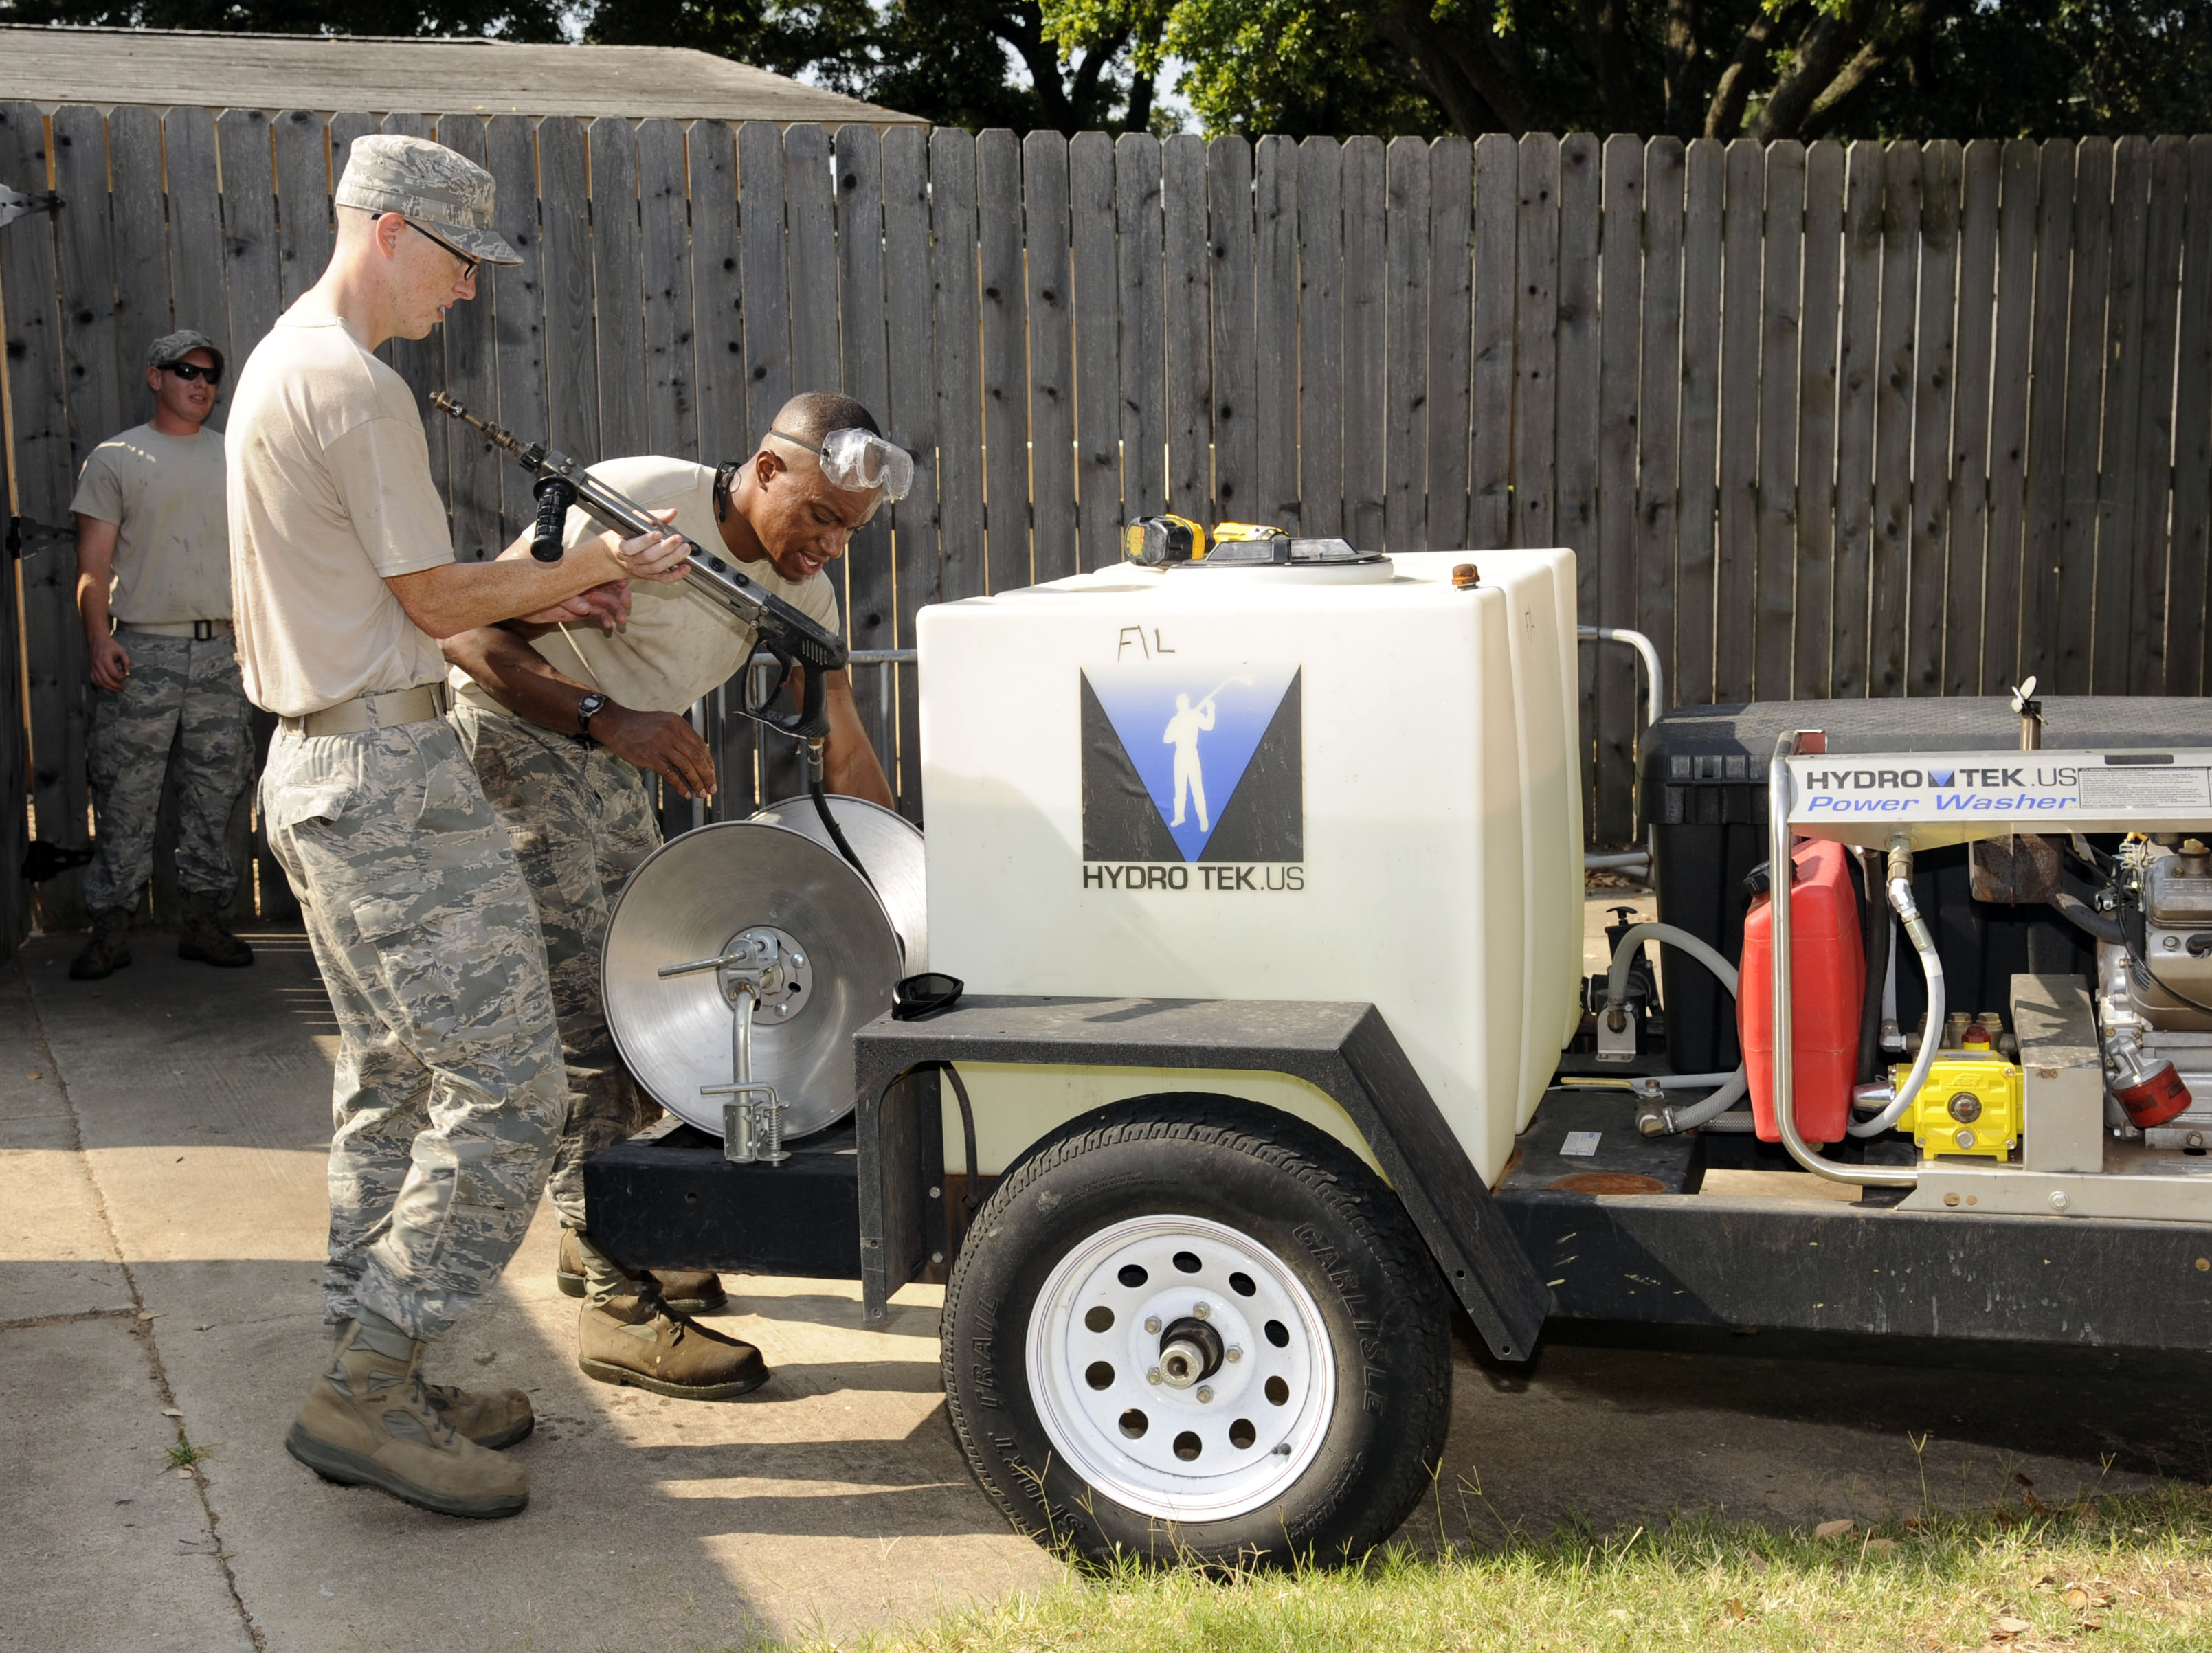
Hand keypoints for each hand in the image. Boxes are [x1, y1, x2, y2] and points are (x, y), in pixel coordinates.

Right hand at [88, 634, 129, 692]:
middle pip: (106, 680)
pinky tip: (108, 686)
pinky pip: (94, 681)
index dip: (121, 678)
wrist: (98, 640)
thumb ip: (126, 662)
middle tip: (123, 688)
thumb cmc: (110, 645)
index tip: (126, 676)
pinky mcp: (90, 669)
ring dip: (109, 688)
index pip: (114, 674)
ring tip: (117, 690)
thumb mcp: (122, 651)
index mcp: (105, 659)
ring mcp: (93, 667)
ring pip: (99, 683)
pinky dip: (101, 686)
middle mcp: (97, 665)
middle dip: (116, 687)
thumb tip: (127, 673)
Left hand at [517, 580, 631, 629]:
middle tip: (626, 605)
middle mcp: (585, 586)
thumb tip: (585, 608)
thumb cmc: (534, 588)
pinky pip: (598, 615)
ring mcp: (584, 599)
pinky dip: (605, 619)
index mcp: (580, 575)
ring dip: (616, 611)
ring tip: (621, 620)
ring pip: (607, 603)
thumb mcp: (551, 592)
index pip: (603, 574)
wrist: (521, 600)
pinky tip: (608, 625)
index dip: (616, 578)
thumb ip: (569, 600)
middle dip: (621, 597)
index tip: (623, 585)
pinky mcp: (580, 613)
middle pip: (610, 589)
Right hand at [593, 706, 715, 800]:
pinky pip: (670, 774)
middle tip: (711, 789)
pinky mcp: (649, 756)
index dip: (709, 763)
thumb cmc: (639, 726)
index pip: (701, 746)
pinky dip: (680, 786)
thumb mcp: (664, 723)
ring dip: (697, 783)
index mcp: (678, 723)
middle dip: (708, 776)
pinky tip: (685, 793)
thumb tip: (697, 758)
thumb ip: (680, 736)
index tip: (712, 776)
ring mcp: (660, 744)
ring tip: (701, 794)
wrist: (614, 723)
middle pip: (697, 757)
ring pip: (686, 767)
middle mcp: (671, 732)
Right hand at [601, 510, 688, 583]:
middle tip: (678, 538)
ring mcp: (641, 570)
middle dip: (665, 548)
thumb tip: (671, 513)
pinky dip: (676, 575)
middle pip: (648, 557)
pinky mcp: (650, 577)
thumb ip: (652, 517)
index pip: (631, 547)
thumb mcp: (633, 522)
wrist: (614, 558)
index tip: (658, 533)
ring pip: (657, 567)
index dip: (645, 541)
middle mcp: (631, 561)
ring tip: (685, 549)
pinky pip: (663, 578)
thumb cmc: (624, 537)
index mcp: (622, 546)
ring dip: (673, 558)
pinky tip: (686, 568)